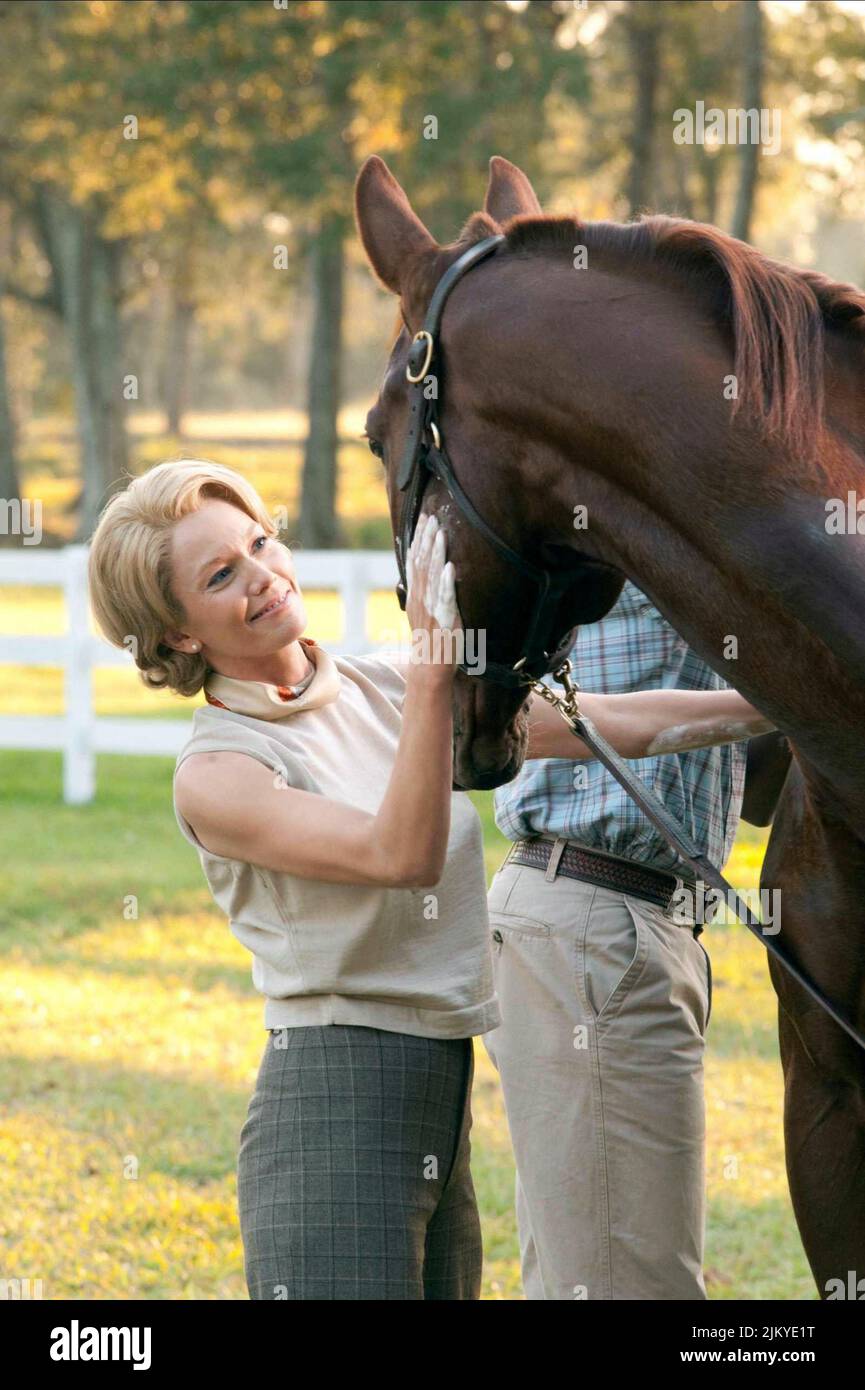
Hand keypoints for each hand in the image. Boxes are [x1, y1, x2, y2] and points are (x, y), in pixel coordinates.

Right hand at [405, 513, 462, 670]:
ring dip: (436, 554)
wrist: (429, 667)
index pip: (415, 560)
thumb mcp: (421, 610)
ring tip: (440, 534)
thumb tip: (422, 565)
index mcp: (415, 595)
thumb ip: (422, 589)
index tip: (423, 518)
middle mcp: (420, 599)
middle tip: (432, 517)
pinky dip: (446, 583)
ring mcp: (430, 609)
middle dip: (427, 539)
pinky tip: (450, 568)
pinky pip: (445, 599)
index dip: (418, 538)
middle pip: (422, 563)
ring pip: (432, 576)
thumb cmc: (431, 638)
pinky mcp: (444, 620)